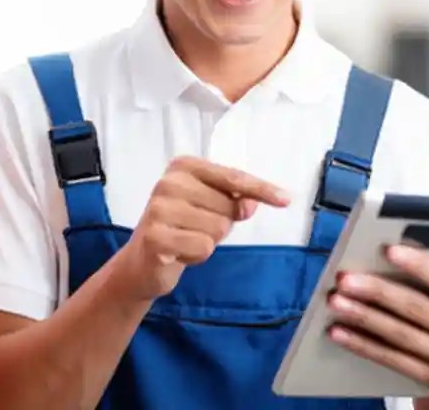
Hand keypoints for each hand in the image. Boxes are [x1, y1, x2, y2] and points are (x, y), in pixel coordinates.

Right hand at [112, 156, 290, 300]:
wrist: (142, 262)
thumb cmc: (182, 228)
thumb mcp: (212, 208)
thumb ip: (235, 201)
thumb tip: (250, 203)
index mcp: (184, 166)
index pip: (233, 177)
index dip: (262, 189)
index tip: (286, 199)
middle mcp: (168, 182)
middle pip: (228, 206)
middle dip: (221, 223)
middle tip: (196, 228)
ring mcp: (159, 209)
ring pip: (218, 228)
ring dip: (208, 241)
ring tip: (186, 240)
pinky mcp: (155, 236)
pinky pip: (203, 247)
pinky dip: (197, 256)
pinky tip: (179, 253)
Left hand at [327, 228, 428, 408]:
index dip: (421, 266)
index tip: (390, 249)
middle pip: (417, 310)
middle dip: (379, 292)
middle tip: (346, 277)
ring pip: (400, 336)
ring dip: (364, 318)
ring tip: (336, 300)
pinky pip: (392, 360)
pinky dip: (363, 345)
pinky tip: (339, 331)